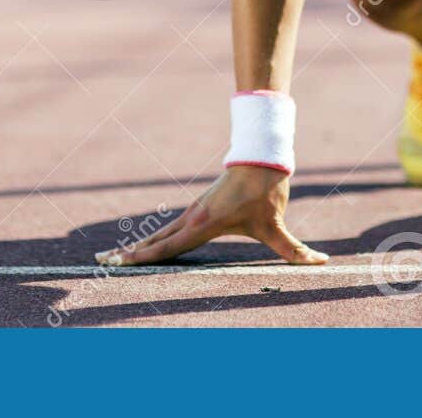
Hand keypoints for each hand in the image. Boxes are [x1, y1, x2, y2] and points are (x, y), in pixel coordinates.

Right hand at [95, 165, 327, 266]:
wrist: (260, 157)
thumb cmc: (266, 191)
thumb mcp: (276, 225)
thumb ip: (295, 249)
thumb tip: (320, 263)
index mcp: (204, 224)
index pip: (167, 246)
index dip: (142, 257)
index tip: (118, 264)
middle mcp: (192, 218)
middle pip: (154, 240)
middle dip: (128, 254)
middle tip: (101, 263)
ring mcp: (192, 212)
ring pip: (158, 233)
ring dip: (136, 246)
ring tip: (112, 257)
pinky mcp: (197, 209)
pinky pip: (168, 227)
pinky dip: (152, 239)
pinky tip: (144, 246)